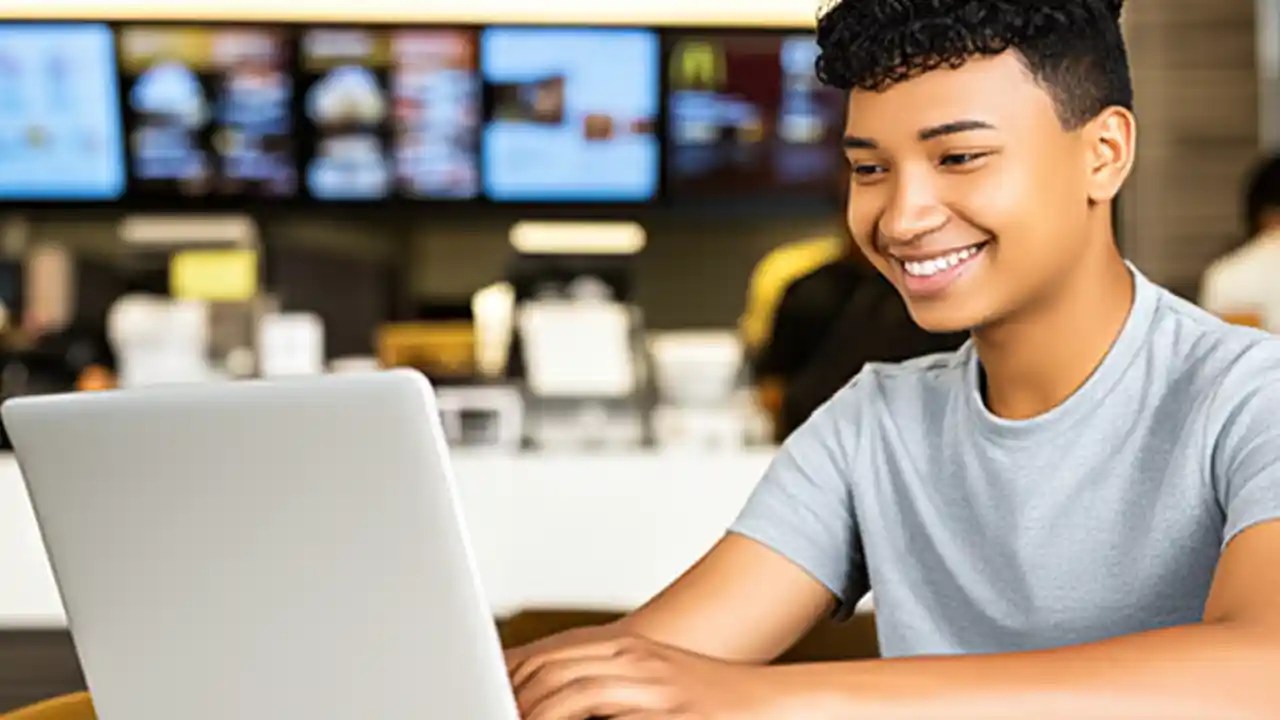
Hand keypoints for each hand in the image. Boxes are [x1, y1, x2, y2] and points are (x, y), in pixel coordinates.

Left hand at [507, 631, 804, 718]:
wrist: (779, 704)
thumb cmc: (715, 705)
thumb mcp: (656, 689)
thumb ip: (611, 696)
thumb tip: (557, 704)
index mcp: (628, 652)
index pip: (551, 659)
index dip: (511, 679)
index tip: (484, 695)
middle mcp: (635, 661)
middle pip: (553, 672)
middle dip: (514, 698)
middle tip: (486, 711)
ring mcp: (653, 685)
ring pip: (573, 692)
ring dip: (536, 712)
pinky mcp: (672, 711)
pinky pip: (611, 715)